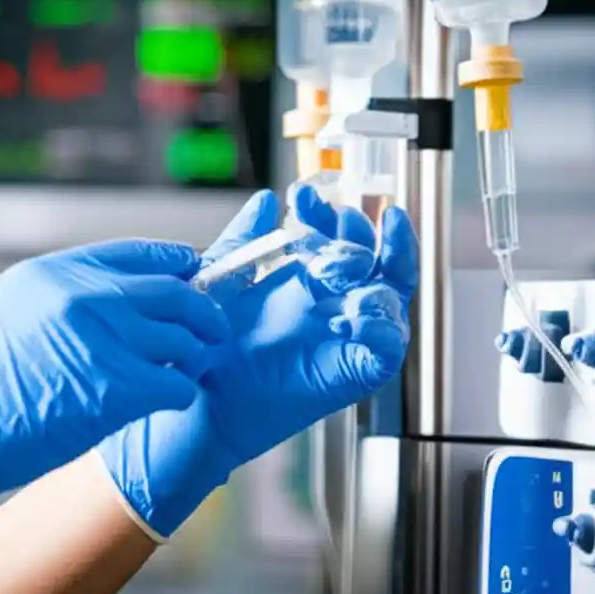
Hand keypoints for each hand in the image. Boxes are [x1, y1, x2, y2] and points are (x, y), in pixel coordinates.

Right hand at [0, 240, 228, 543]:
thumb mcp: (4, 313)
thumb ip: (58, 302)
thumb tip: (103, 309)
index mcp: (54, 273)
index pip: (136, 253)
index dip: (173, 265)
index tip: (192, 276)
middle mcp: (84, 296)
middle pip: (175, 290)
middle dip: (202, 310)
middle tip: (212, 329)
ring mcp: (103, 338)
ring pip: (185, 337)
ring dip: (194, 356)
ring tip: (187, 370)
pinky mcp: (116, 388)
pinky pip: (178, 384)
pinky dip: (182, 393)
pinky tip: (171, 401)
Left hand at [97, 187, 418, 538]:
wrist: (200, 398)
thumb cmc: (211, 348)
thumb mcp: (225, 282)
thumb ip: (245, 239)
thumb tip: (267, 200)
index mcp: (311, 282)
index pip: (342, 237)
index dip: (329, 214)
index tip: (303, 195)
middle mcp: (336, 305)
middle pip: (381, 261)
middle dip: (366, 233)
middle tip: (342, 218)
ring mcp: (347, 338)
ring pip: (394, 299)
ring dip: (383, 274)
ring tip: (347, 263)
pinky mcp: (352, 373)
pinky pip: (387, 351)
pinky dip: (382, 330)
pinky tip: (353, 316)